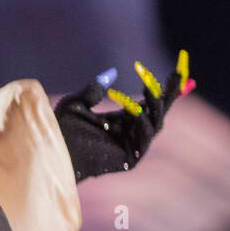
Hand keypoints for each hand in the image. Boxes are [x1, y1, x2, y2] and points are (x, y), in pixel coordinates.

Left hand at [54, 50, 196, 181]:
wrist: (53, 150)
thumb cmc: (60, 129)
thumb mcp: (76, 103)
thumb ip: (94, 90)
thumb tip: (113, 71)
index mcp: (120, 120)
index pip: (148, 103)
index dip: (162, 89)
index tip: (176, 72)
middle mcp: (129, 132)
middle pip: (157, 112)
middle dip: (169, 95)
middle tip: (177, 76)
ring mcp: (131, 146)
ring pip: (154, 124)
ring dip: (155, 106)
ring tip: (151, 88)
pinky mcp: (130, 159)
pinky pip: (143, 139)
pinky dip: (143, 124)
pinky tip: (139, 110)